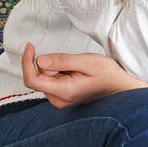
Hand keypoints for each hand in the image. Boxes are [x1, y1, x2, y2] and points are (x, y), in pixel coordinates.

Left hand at [22, 42, 147, 107]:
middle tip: (71, 60)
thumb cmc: (108, 75)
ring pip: (45, 78)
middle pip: (38, 77)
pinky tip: (75, 72)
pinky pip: (52, 80)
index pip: (32, 80)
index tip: (30, 46)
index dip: (27, 62)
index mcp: (63, 92)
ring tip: (77, 68)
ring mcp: (60, 100)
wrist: (120, 87)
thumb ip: (62, 61)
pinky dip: (59, 72)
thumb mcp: (86, 62)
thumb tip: (40, 60)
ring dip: (55, 68)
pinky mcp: (63, 97)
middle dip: (48, 63)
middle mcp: (59, 100)